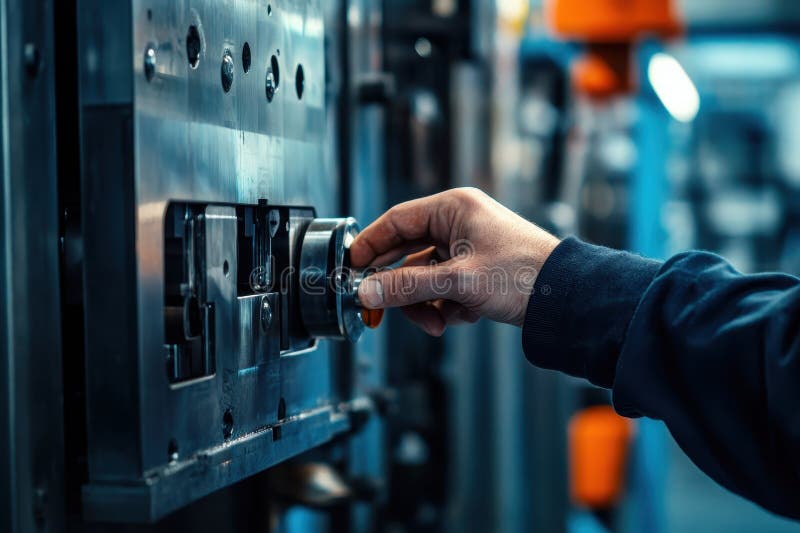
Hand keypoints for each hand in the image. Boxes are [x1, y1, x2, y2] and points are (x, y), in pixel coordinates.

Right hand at [351, 188, 559, 335]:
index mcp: (453, 209)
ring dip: (427, 304)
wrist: (567, 298)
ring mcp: (468, 248)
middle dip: (403, 287)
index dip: (371, 245)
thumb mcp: (457, 282)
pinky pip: (444, 288)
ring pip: (425, 277)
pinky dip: (448, 307)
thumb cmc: (523, 274)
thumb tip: (367, 292)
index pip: (397, 221)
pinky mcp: (477, 270)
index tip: (352, 268)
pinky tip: (467, 315)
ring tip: (440, 322)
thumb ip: (407, 286)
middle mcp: (458, 223)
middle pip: (408, 254)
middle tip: (384, 307)